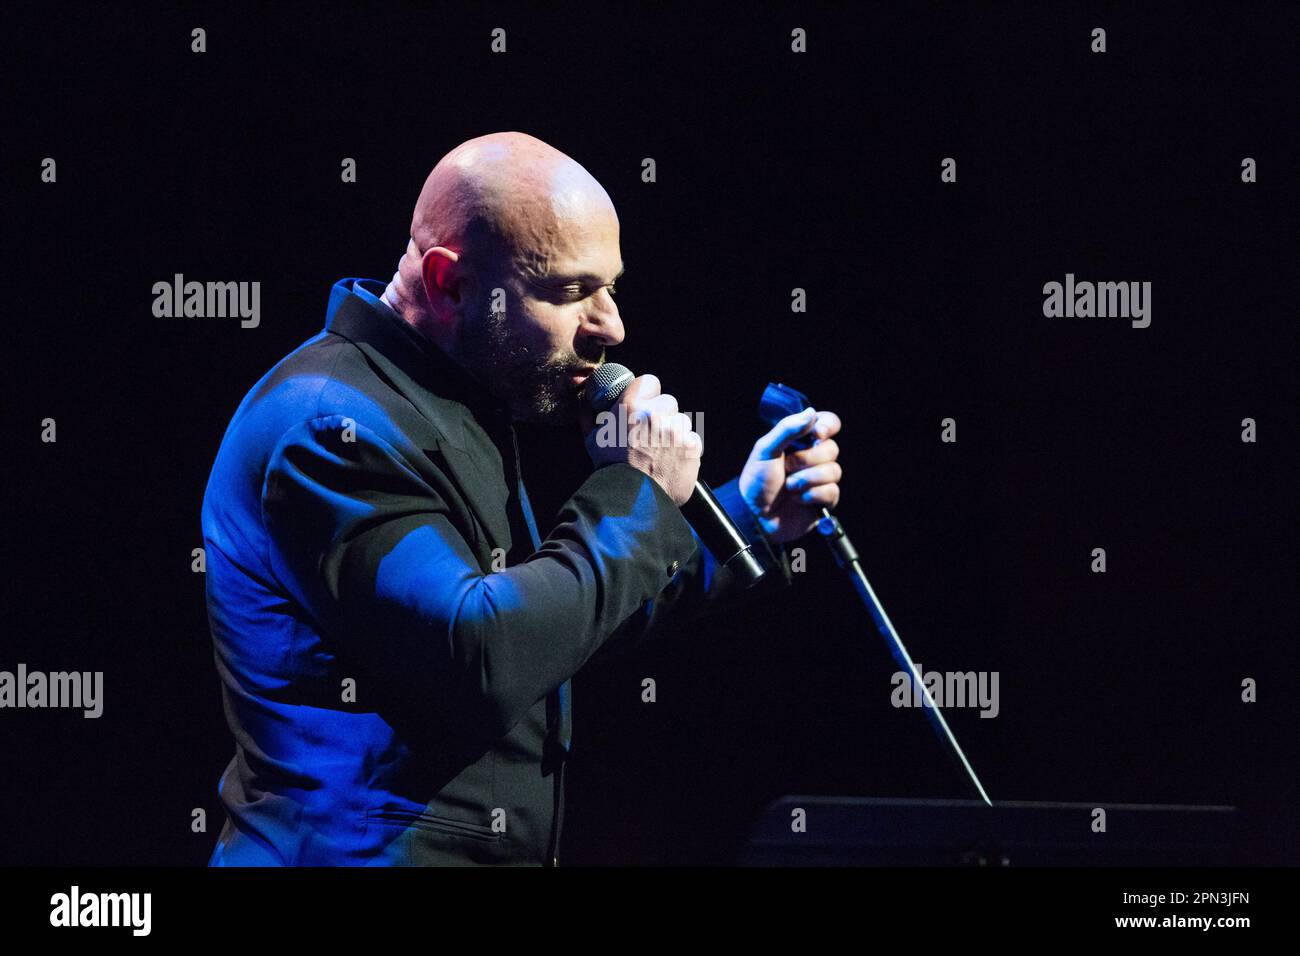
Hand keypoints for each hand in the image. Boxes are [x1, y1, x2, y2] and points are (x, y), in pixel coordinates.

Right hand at [582, 373, 701, 505]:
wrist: (632, 501)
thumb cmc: (610, 470)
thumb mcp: (593, 440)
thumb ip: (592, 418)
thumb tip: (586, 404)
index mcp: (631, 407)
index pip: (649, 381)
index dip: (647, 393)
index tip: (645, 404)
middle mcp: (656, 415)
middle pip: (668, 402)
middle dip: (661, 415)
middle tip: (651, 433)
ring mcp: (677, 431)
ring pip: (681, 422)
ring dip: (673, 433)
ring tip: (660, 452)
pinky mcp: (692, 448)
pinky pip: (692, 441)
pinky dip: (684, 450)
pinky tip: (671, 462)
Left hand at [738, 407, 841, 542]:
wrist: (755, 516)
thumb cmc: (756, 482)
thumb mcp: (765, 450)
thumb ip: (786, 429)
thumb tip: (811, 413)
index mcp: (800, 441)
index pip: (828, 423)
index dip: (827, 426)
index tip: (816, 434)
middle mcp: (813, 458)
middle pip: (832, 448)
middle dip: (808, 459)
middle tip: (787, 467)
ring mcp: (820, 479)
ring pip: (834, 470)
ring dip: (808, 479)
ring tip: (790, 487)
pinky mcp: (824, 500)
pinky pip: (832, 491)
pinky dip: (812, 495)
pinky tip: (798, 499)